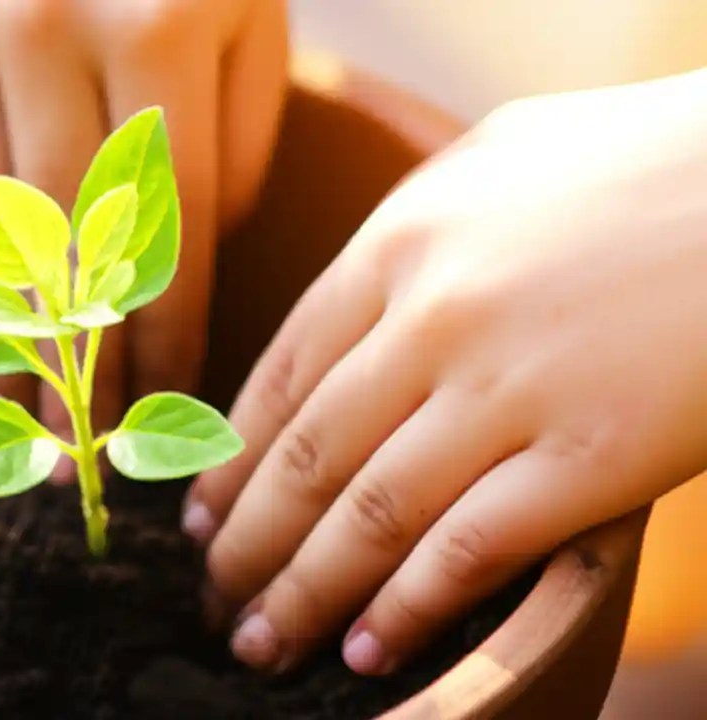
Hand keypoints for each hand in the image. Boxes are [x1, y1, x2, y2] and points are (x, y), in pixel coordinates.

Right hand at [0, 0, 287, 468]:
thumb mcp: (247, 14)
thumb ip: (228, 144)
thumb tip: (172, 270)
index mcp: (160, 29)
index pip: (163, 228)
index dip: (162, 334)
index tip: (161, 412)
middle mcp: (48, 33)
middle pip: (62, 245)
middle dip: (76, 362)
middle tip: (78, 453)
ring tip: (10, 418)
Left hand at [184, 70, 706, 674]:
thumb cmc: (645, 161)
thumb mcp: (496, 161)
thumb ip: (408, 228)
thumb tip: (344, 296)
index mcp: (396, 246)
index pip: (279, 378)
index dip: (229, 461)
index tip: (197, 516)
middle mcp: (430, 321)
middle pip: (305, 458)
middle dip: (245, 543)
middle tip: (209, 595)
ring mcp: (506, 391)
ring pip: (366, 516)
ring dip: (299, 592)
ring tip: (257, 642)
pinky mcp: (589, 457)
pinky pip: (467, 548)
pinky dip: (407, 608)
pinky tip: (364, 649)